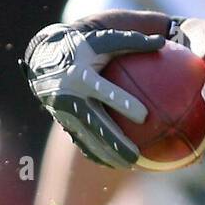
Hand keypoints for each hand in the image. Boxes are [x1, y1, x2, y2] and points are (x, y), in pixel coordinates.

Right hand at [21, 16, 166, 169]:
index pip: (104, 91)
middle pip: (95, 125)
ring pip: (88, 139)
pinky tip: (115, 163)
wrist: (42, 58)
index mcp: (80, 75)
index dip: (122, 103)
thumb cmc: (81, 47)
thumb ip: (130, 41)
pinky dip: (97, 153)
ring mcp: (64, 113)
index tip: (144, 116)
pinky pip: (82, 142)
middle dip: (114, 142)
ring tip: (130, 164)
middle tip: (136, 155)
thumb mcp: (101, 40)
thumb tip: (162, 41)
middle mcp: (70, 97)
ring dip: (108, 154)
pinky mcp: (64, 122)